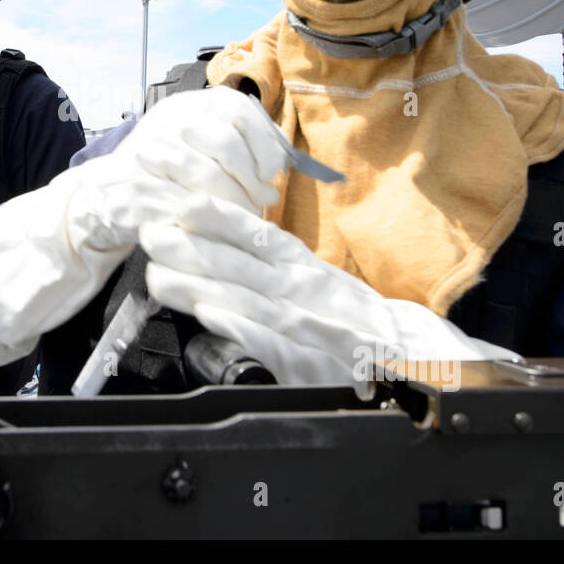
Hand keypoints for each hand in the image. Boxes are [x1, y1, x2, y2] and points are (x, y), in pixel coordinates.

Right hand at [112, 86, 286, 209]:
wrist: (110, 193)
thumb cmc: (170, 173)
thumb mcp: (203, 144)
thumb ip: (243, 142)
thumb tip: (285, 156)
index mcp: (191, 105)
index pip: (239, 110)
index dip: (264, 144)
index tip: (272, 174)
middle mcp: (169, 121)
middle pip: (226, 144)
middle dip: (252, 180)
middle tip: (263, 203)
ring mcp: (149, 152)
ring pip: (206, 177)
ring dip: (234, 203)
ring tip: (244, 218)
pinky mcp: (137, 187)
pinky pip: (184, 205)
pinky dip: (209, 219)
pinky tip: (219, 228)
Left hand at [139, 195, 513, 386]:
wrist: (412, 356)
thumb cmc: (356, 318)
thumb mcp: (316, 280)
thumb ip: (274, 265)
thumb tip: (226, 244)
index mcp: (302, 267)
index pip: (257, 234)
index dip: (219, 217)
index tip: (183, 202)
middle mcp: (302, 288)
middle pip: (241, 265)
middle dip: (193, 249)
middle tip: (151, 235)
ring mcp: (307, 323)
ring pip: (248, 299)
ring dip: (202, 287)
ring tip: (161, 278)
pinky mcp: (312, 361)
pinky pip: (273, 343)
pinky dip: (244, 329)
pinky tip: (212, 318)